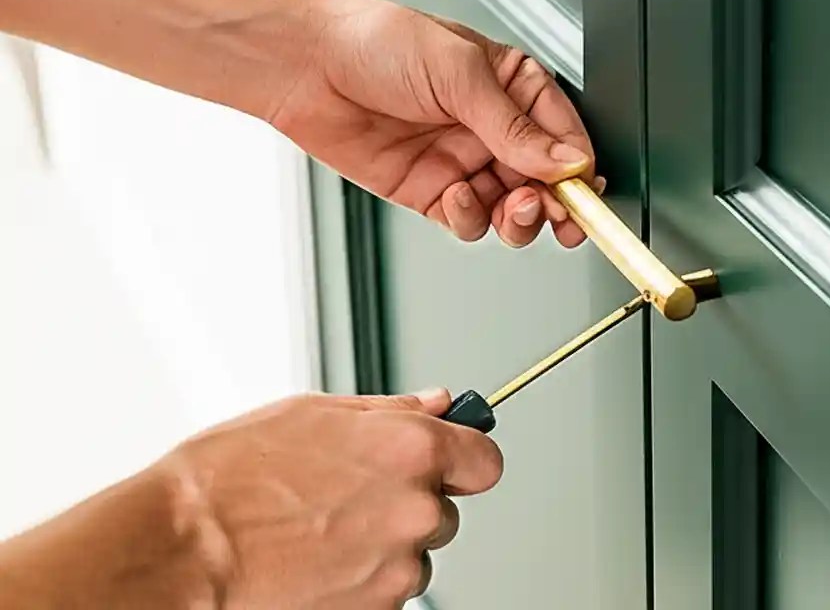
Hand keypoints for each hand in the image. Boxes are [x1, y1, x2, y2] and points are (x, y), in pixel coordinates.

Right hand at [156, 389, 501, 608]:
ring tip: (319, 532)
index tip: (449, 462)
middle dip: (408, 503)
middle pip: (445, 511)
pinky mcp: (377, 609)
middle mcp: (416, 509)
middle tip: (348, 498)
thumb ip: (390, 410)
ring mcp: (398, 566)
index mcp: (412, 450)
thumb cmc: (230, 479)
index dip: (464, 459)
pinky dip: (361, 580)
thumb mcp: (312, 413)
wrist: (183, 551)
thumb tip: (437, 404)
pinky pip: (388, 591)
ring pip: (414, 554)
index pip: (484, 460)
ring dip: (383, 546)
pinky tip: (315, 562)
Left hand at [270, 0, 602, 247]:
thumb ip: (515, 127)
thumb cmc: (375, 42)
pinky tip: (456, 195)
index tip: (584, 187)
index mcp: (513, 86)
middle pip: (545, 181)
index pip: (563, 134)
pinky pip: (468, 221)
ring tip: (510, 208)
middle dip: (555, 202)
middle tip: (555, 211)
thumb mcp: (460, 73)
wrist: (306, 64)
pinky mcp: (431, 192)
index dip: (578, 166)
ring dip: (517, 217)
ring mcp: (462, 161)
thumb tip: (563, 161)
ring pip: (511, 209)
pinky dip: (469, 218)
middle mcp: (492, 127)